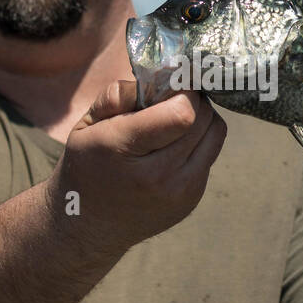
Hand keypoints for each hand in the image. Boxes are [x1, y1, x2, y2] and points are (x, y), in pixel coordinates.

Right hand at [53, 80, 226, 253]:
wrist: (86, 226)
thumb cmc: (86, 165)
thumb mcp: (87, 124)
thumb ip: (120, 95)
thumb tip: (160, 75)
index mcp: (125, 150)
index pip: (183, 113)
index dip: (182, 90)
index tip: (169, 84)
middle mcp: (159, 177)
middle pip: (204, 118)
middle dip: (192, 100)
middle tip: (170, 99)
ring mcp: (180, 192)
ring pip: (215, 133)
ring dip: (200, 119)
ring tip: (173, 121)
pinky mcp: (192, 199)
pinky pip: (210, 153)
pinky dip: (198, 141)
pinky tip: (172, 146)